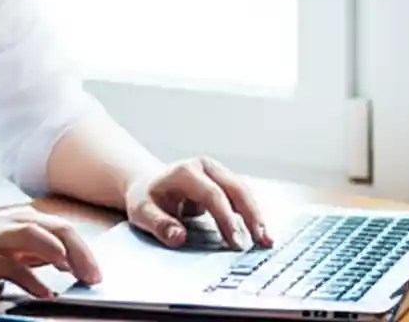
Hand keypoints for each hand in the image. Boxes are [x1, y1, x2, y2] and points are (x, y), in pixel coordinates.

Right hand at [0, 206, 100, 298]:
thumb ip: (22, 250)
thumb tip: (55, 259)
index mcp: (9, 218)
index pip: (55, 224)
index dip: (80, 244)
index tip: (95, 267)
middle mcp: (2, 221)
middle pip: (54, 226)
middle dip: (81, 249)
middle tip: (96, 276)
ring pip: (37, 235)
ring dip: (63, 254)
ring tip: (78, 275)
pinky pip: (11, 264)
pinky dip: (32, 279)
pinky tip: (45, 292)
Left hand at [124, 157, 272, 250]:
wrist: (148, 185)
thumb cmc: (146, 199)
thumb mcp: (142, 212)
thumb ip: (159, 224)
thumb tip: (179, 237)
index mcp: (185, 171)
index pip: (212, 194)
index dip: (226, 218)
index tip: (236, 242)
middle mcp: (205, 166)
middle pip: (235, 189)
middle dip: (251, 216)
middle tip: (261, 242)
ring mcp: (217, 172)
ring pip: (244, 192)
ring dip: (257, 216)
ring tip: (267, 241)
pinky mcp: (224, 181)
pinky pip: (242, 197)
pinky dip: (252, 215)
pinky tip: (260, 233)